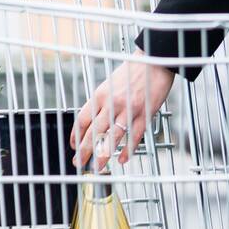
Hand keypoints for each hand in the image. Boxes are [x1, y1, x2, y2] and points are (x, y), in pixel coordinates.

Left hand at [69, 48, 174, 171]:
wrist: (155, 61)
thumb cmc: (132, 72)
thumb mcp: (109, 84)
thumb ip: (100, 103)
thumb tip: (90, 123)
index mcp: (101, 95)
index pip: (82, 120)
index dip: (76, 136)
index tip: (73, 146)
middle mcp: (112, 103)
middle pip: (94, 132)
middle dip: (84, 151)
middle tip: (79, 163)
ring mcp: (129, 109)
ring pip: (112, 138)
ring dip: (103, 155)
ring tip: (97, 168)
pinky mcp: (145, 114)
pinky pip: (134, 137)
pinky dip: (127, 150)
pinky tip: (122, 160)